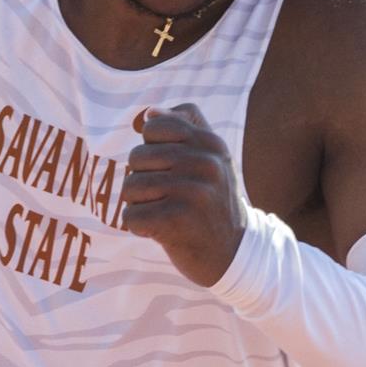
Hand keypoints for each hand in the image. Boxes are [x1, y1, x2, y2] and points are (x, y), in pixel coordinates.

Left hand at [120, 104, 248, 287]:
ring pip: (130, 187)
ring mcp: (192, 192)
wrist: (234, 254)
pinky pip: (130, 216)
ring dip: (140, 205)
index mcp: (210, 143)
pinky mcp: (177, 222)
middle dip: (143, 180)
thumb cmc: (213, 201)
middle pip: (136, 157)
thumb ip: (184, 127)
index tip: (171, 169)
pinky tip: (161, 231)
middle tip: (169, 198)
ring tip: (165, 213)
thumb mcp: (212, 157)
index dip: (152, 150)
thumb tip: (149, 112)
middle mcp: (204, 164)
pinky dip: (139, 227)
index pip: (153, 128)